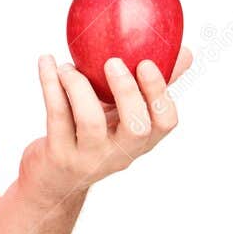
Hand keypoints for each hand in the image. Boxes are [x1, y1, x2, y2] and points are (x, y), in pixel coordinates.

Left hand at [19, 44, 192, 208]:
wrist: (52, 180)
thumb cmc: (92, 138)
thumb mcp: (122, 117)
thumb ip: (149, 88)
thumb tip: (185, 53)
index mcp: (140, 142)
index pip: (165, 123)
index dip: (160, 94)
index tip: (146, 63)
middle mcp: (118, 153)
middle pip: (136, 127)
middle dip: (126, 91)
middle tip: (112, 61)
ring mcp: (88, 157)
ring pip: (91, 121)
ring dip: (79, 86)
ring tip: (69, 66)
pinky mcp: (58, 155)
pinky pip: (57, 114)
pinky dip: (50, 84)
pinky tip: (47, 62)